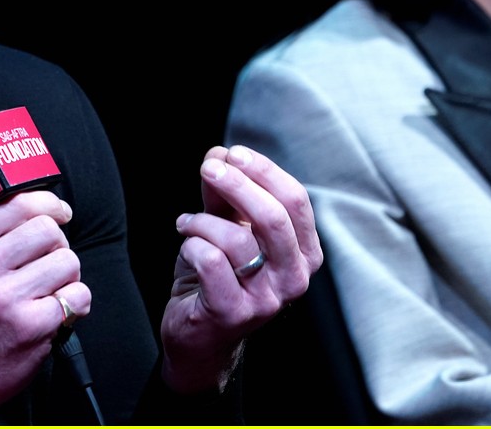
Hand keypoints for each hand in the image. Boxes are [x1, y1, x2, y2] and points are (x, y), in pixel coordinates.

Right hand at [0, 191, 89, 423]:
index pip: (18, 204)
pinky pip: (78, 296)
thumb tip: (42, 209)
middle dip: (57, 246)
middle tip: (47, 266)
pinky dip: (75, 305)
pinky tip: (55, 314)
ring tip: (48, 293)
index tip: (61, 212)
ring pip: (68, 261)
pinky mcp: (30, 327)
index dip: (49, 205)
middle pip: (48, 230)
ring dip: (67, 278)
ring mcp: (5, 298)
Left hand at [159, 144, 323, 393]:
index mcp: (304, 252)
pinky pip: (211, 262)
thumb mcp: (226, 229)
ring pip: (237, 239)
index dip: (263, 171)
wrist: (199, 335)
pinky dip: (192, 245)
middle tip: (209, 168)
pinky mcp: (234, 313)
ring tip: (186, 223)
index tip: (233, 154)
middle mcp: (294, 278)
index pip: (295, 201)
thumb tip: (219, 154)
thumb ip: (226, 195)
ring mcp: (267, 299)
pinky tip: (186, 246)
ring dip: (202, 221)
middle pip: (273, 217)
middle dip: (237, 184)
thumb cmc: (218, 277)